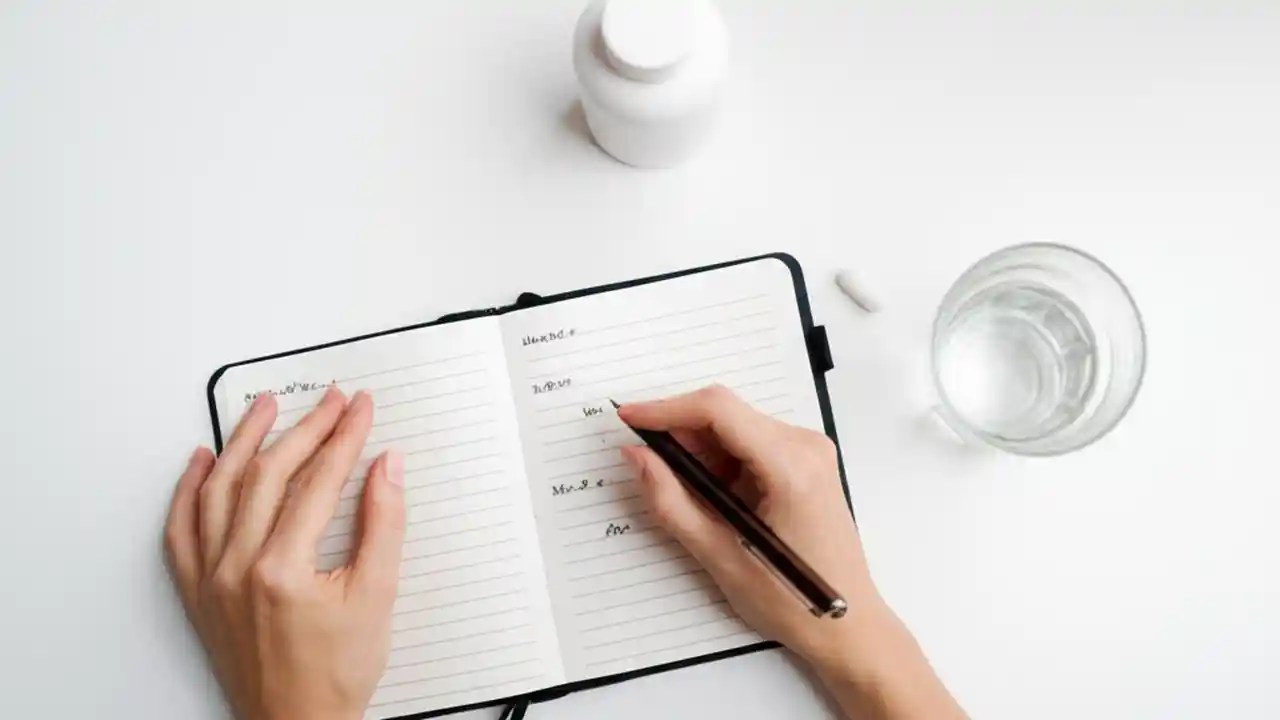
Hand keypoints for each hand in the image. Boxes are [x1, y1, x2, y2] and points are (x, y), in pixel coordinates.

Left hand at [164, 388, 405, 719]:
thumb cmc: (335, 675)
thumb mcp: (377, 598)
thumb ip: (383, 525)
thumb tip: (386, 468)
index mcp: (283, 569)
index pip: (318, 481)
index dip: (344, 437)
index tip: (359, 409)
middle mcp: (237, 568)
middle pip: (269, 475)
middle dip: (305, 429)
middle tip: (330, 402)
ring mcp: (211, 579)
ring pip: (220, 491)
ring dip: (243, 442)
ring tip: (263, 407)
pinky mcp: (198, 592)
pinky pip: (182, 530)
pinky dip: (190, 490)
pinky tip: (203, 462)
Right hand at [619, 386, 965, 719]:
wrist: (847, 625)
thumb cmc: (795, 601)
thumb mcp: (718, 554)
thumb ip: (670, 500)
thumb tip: (638, 457)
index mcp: (791, 466)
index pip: (718, 410)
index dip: (666, 409)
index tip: (629, 418)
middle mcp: (806, 447)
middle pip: (725, 413)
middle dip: (680, 433)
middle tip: (647, 464)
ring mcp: (809, 452)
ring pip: (735, 427)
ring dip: (701, 452)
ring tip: (692, 500)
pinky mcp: (806, 463)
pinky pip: (751, 443)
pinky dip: (722, 462)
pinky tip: (716, 500)